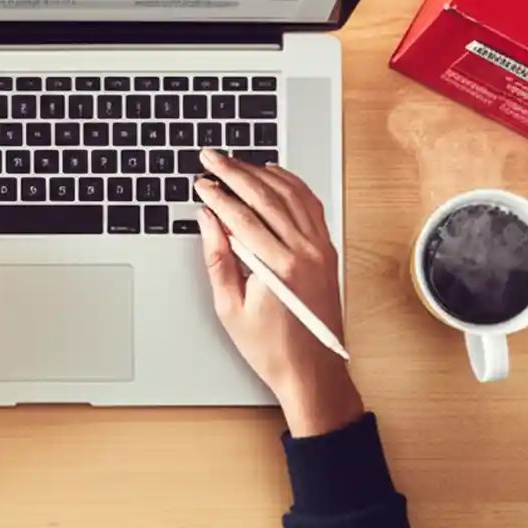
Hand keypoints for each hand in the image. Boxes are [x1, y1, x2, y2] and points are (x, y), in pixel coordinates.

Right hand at [194, 149, 362, 437]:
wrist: (312, 370)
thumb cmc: (271, 348)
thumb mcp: (229, 307)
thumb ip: (217, 258)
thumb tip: (208, 221)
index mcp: (277, 268)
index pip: (241, 216)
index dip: (217, 194)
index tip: (200, 183)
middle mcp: (304, 252)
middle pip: (265, 197)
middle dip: (234, 172)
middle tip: (211, 158)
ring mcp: (320, 249)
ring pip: (290, 194)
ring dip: (261, 173)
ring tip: (236, 161)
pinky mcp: (327, 250)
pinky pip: (311, 205)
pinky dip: (291, 184)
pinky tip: (274, 175)